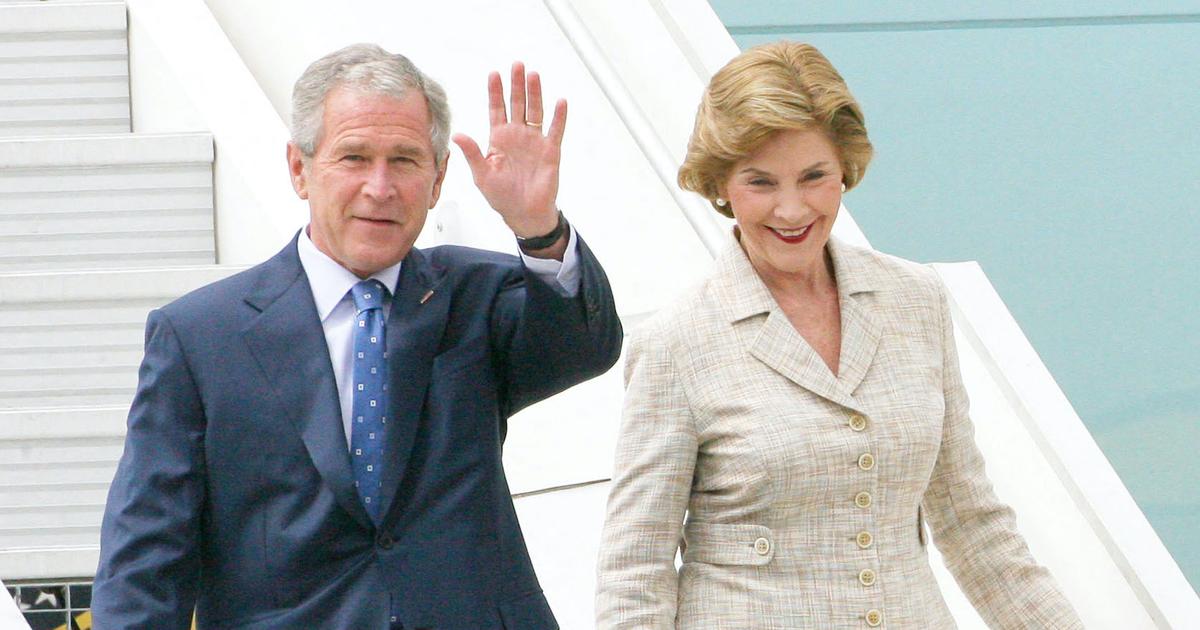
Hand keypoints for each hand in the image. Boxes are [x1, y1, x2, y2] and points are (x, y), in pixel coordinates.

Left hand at [453, 62, 566, 238]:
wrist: (524, 214)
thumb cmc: (502, 196)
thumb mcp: (482, 175)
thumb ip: (472, 153)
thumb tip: (458, 135)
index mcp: (499, 139)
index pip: (496, 109)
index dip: (495, 92)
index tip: (494, 74)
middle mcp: (517, 136)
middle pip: (517, 104)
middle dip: (516, 84)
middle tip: (517, 65)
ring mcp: (534, 142)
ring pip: (535, 111)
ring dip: (535, 94)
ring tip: (534, 76)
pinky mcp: (550, 151)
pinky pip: (555, 130)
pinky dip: (558, 116)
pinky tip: (560, 102)